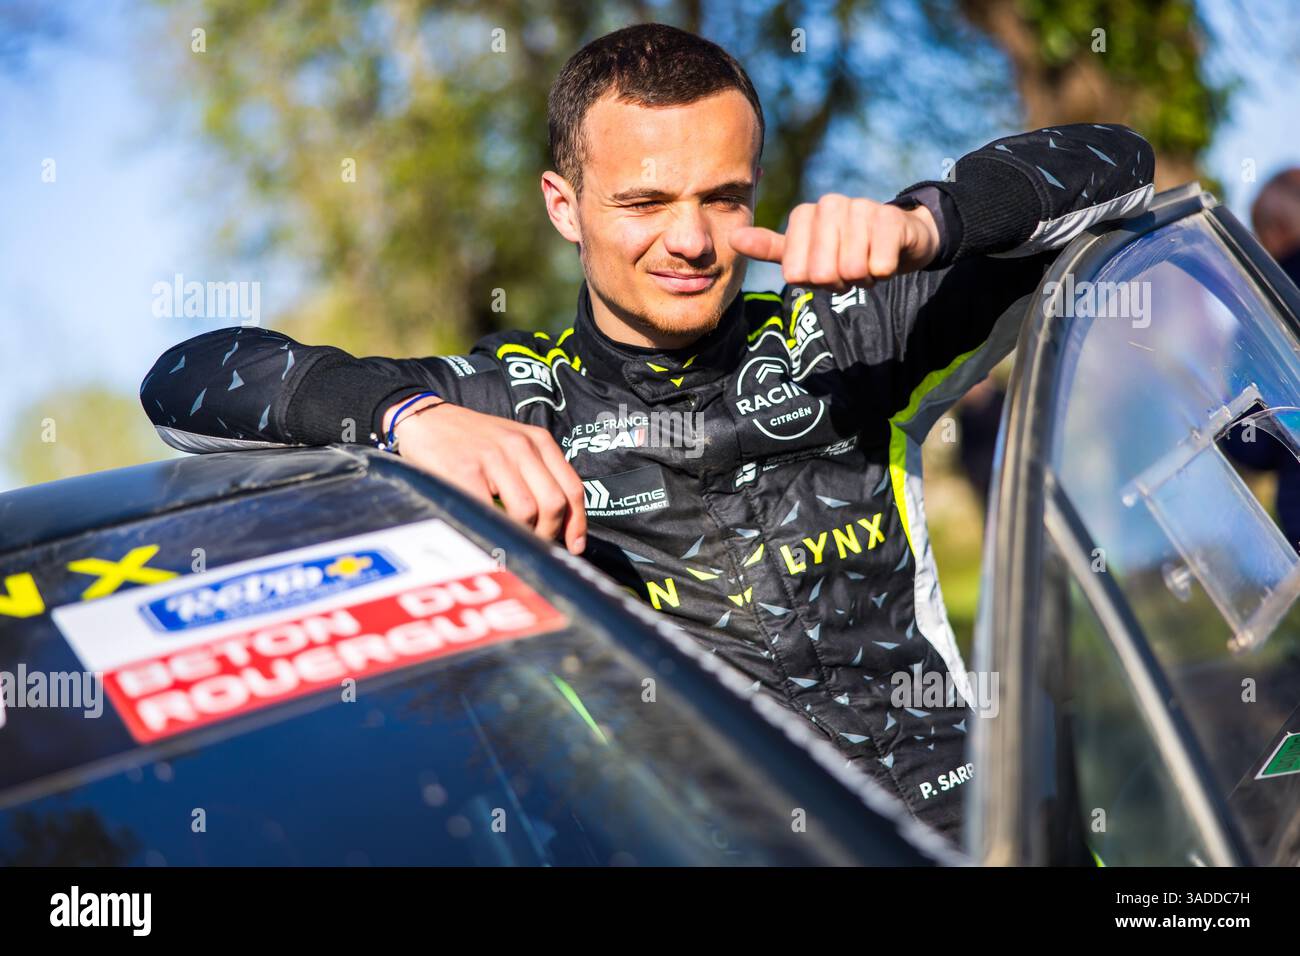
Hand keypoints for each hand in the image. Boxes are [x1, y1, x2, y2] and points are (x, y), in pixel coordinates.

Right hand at [384, 396, 586, 554]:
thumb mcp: (511, 444)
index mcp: (537, 441)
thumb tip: (558, 521)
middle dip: (549, 534)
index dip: (576, 523)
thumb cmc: (470, 441)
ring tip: (511, 543)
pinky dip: (494, 533)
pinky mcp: (466, 471)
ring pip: (527, 512)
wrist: (425, 419)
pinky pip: (491, 513)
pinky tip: (490, 539)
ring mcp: (493, 458)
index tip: (573, 545)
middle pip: (554, 503)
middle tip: (536, 547)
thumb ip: (535, 472)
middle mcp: (520, 446)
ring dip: (522, 537)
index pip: (572, 487)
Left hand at [729, 194, 939, 289]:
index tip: (826, 269)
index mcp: (804, 214)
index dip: (814, 282)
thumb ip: (770, 248)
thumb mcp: (805, 252)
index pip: (796, 273)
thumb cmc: (846, 250)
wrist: (899, 240)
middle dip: (839, 282)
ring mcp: (860, 207)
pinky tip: (885, 257)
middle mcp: (829, 204)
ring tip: (867, 262)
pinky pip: (879, 265)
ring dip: (863, 278)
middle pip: (823, 274)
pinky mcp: (889, 217)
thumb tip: (733, 238)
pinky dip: (883, 273)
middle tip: (850, 269)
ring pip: (851, 271)